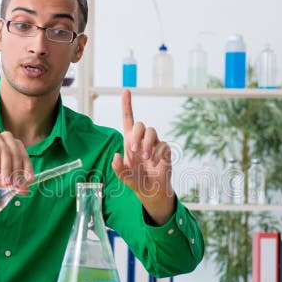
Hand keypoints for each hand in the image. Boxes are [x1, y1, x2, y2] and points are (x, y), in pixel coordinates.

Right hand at [0, 131, 33, 191]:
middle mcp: (5, 138)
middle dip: (16, 170)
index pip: (24, 155)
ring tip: (4, 181)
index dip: (27, 168)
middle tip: (14, 184)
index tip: (29, 180)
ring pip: (5, 150)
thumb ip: (15, 183)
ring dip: (6, 167)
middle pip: (15, 152)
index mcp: (13, 145)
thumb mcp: (3, 179)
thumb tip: (26, 189)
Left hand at [111, 89, 174, 224]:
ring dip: (147, 144)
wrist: (151, 191)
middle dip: (137, 135)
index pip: (128, 119)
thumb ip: (118, 167)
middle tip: (134, 151)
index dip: (127, 105)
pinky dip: (157, 154)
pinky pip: (162, 145)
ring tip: (145, 158)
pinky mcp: (165, 150)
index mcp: (130, 141)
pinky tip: (154, 163)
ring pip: (152, 132)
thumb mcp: (124, 176)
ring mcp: (154, 144)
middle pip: (140, 125)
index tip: (126, 91)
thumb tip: (116, 155)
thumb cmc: (136, 180)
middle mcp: (142, 140)